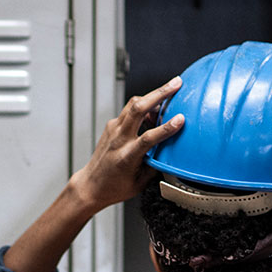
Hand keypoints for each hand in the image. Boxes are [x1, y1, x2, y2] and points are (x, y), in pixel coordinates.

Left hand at [71, 77, 185, 212]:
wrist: (90, 185)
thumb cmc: (114, 187)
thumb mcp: (139, 183)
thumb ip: (155, 166)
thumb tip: (169, 152)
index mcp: (126, 157)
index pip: (147, 138)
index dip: (165, 128)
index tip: (180, 120)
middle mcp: (118, 140)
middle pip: (138, 108)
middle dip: (159, 93)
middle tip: (176, 83)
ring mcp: (113, 130)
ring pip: (133, 104)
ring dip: (152, 95)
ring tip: (169, 90)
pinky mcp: (111, 126)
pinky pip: (129, 110)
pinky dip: (143, 106)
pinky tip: (153, 110)